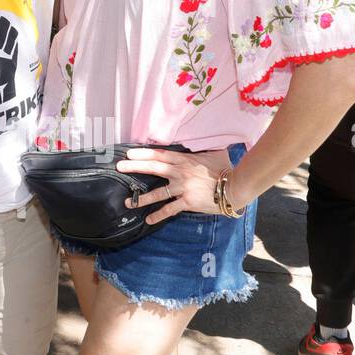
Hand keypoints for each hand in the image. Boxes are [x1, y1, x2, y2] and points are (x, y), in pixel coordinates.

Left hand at [116, 147, 233, 225]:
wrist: (235, 186)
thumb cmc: (226, 169)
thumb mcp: (215, 152)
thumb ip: (205, 145)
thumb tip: (206, 135)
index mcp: (184, 160)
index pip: (160, 155)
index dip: (143, 153)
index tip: (129, 153)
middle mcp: (180, 173)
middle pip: (153, 168)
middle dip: (135, 167)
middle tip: (119, 167)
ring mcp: (183, 188)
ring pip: (158, 192)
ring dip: (142, 198)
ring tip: (129, 202)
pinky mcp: (188, 202)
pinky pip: (170, 209)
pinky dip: (158, 215)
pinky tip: (148, 220)